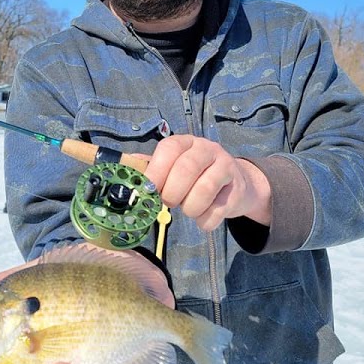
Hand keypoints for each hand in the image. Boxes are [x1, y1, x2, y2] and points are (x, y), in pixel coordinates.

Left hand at [141, 135, 271, 230]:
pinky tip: (203, 218)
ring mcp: (226, 168)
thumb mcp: (174, 167)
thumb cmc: (197, 177)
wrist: (236, 185)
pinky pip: (217, 211)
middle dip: (172, 192)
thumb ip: (152, 168)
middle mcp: (208, 149)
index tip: (149, 190)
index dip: (156, 170)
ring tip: (188, 209)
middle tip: (169, 203)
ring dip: (190, 208)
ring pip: (204, 190)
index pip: (170, 148)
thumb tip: (125, 167)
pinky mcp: (238, 190)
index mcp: (187, 142)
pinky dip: (205, 221)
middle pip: (186, 168)